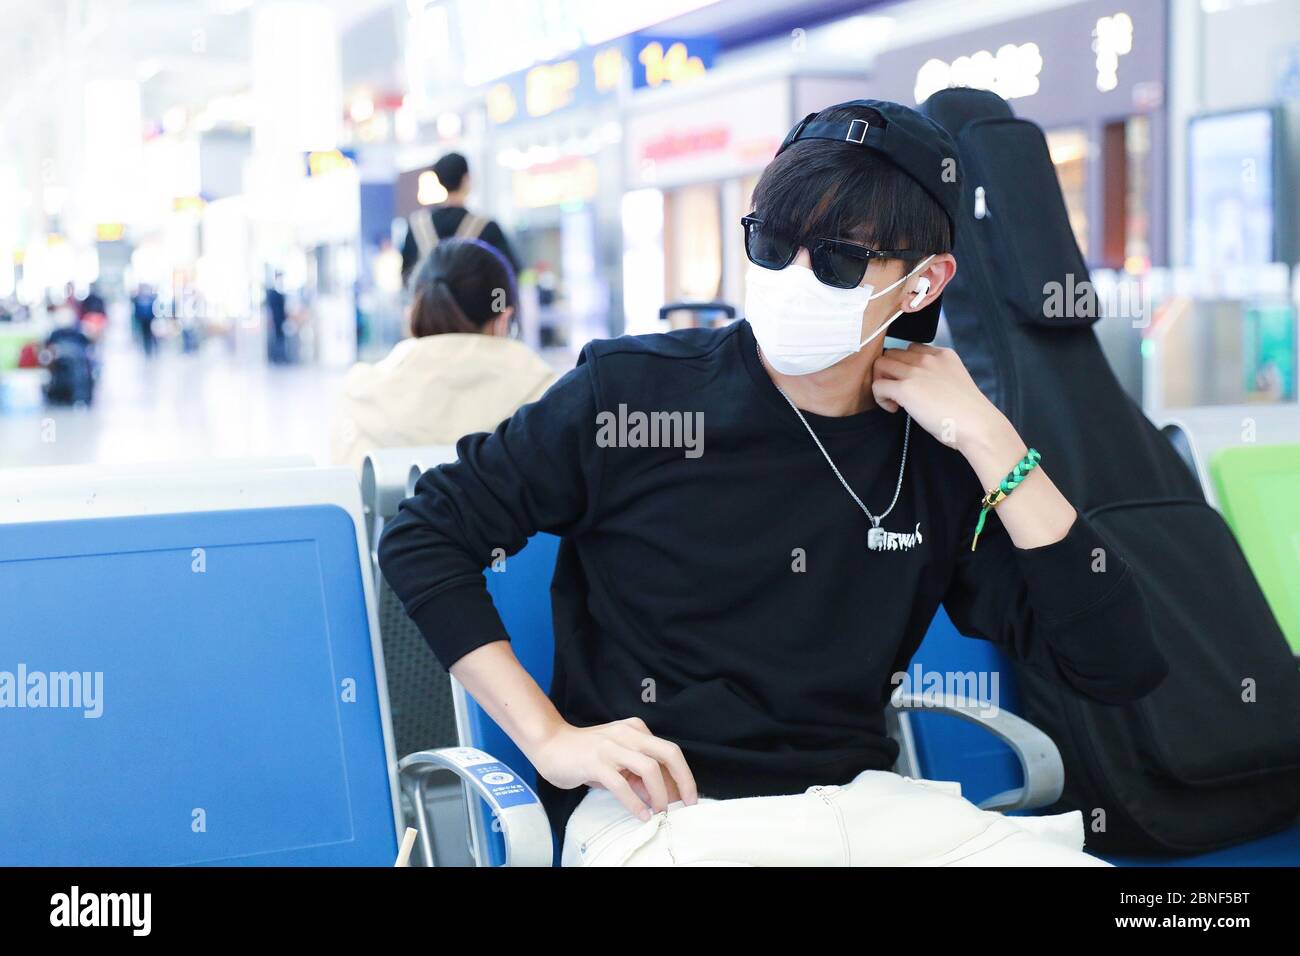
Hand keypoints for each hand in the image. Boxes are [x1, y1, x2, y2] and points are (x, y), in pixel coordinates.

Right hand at [527, 716, 698, 820]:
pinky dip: (635, 803)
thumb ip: (637, 774)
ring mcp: (611, 747)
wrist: (550, 744)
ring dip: (660, 794)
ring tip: (660, 812)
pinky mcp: (595, 762)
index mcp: (635, 730)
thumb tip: (660, 797)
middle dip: (683, 780)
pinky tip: (641, 815)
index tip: (687, 797)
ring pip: (649, 768)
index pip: (669, 751)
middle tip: (687, 804)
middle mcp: (627, 734)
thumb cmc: (585, 754)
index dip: (683, 776)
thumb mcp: (617, 760)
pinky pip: (622, 784)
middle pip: (668, 753)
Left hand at [870, 343, 1007, 453]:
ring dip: (882, 381)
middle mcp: (928, 358)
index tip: (911, 383)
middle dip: (890, 371)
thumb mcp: (955, 381)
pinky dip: (880, 398)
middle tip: (897, 391)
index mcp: (943, 354)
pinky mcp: (905, 388)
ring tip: (894, 399)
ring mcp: (916, 372)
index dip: (905, 365)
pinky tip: (894, 409)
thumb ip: (936, 376)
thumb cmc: (968, 412)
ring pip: (880, 364)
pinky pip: (877, 386)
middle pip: (892, 353)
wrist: (977, 425)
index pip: (911, 348)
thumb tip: (918, 386)